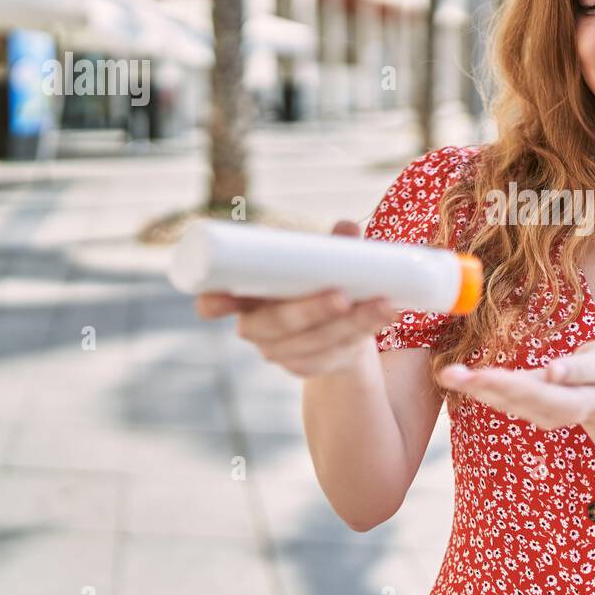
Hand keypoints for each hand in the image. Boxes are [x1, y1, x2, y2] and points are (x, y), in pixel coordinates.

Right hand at [193, 219, 403, 377]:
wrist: (337, 323)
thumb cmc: (315, 280)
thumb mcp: (319, 260)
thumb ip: (330, 246)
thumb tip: (347, 227)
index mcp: (244, 296)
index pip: (212, 303)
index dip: (213, 302)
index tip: (221, 297)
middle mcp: (255, 327)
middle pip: (276, 324)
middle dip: (310, 311)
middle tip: (341, 295)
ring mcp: (279, 352)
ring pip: (312, 341)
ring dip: (349, 324)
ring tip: (381, 304)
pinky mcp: (307, 367)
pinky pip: (334, 354)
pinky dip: (361, 333)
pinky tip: (382, 316)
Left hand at [436, 339, 594, 432]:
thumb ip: (581, 369)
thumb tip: (553, 373)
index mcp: (578, 401)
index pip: (545, 394)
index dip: (519, 387)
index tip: (486, 376)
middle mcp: (554, 413)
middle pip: (518, 401)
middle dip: (486, 387)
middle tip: (454, 374)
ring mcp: (539, 414)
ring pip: (504, 402)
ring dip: (474, 389)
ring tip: (448, 374)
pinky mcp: (528, 409)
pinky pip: (501, 399)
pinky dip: (478, 388)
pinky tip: (456, 379)